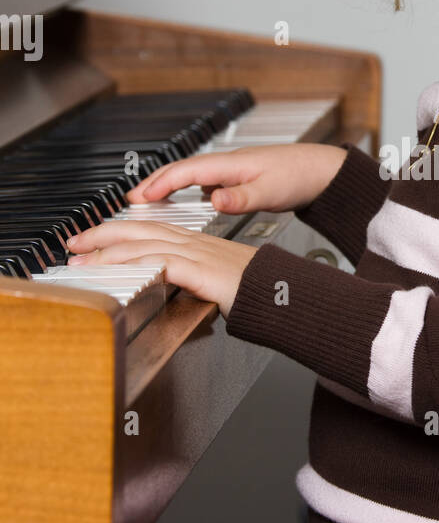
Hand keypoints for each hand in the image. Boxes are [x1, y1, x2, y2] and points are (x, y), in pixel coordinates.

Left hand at [64, 220, 258, 318]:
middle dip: (101, 234)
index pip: (148, 230)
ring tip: (82, 261)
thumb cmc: (255, 289)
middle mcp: (192, 243)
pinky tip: (116, 269)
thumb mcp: (216, 280)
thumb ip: (193, 279)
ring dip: (107, 251)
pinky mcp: (201, 270)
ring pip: (143, 244)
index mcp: (195, 243)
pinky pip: (160, 262)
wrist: (281, 292)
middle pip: (138, 230)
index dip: (117, 232)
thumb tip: (172, 286)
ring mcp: (196, 254)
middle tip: (74, 243)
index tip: (92, 240)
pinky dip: (134, 263)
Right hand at [125, 144, 347, 213]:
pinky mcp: (235, 177)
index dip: (159, 184)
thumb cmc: (297, 177)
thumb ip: (241, 198)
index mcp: (228, 165)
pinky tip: (182, 200)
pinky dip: (183, 188)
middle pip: (180, 171)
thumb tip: (214, 201)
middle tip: (129, 199)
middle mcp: (225, 164)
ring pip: (188, 175)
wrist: (319, 170)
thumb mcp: (269, 192)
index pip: (184, 172)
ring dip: (165, 185)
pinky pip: (200, 181)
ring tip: (145, 200)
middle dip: (153, 183)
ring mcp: (229, 169)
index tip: (139, 198)